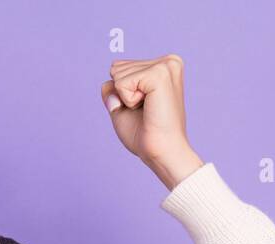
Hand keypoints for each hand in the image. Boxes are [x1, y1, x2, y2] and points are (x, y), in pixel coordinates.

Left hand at [100, 54, 204, 189]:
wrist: (162, 152)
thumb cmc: (146, 135)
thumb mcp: (123, 109)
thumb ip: (113, 92)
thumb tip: (106, 82)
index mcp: (164, 66)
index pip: (121, 67)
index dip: (123, 94)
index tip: (145, 108)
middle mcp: (168, 61)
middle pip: (118, 68)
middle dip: (123, 94)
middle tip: (146, 111)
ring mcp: (166, 66)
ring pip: (118, 73)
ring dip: (126, 98)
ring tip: (148, 110)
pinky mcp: (160, 74)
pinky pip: (122, 82)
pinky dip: (128, 100)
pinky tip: (147, 108)